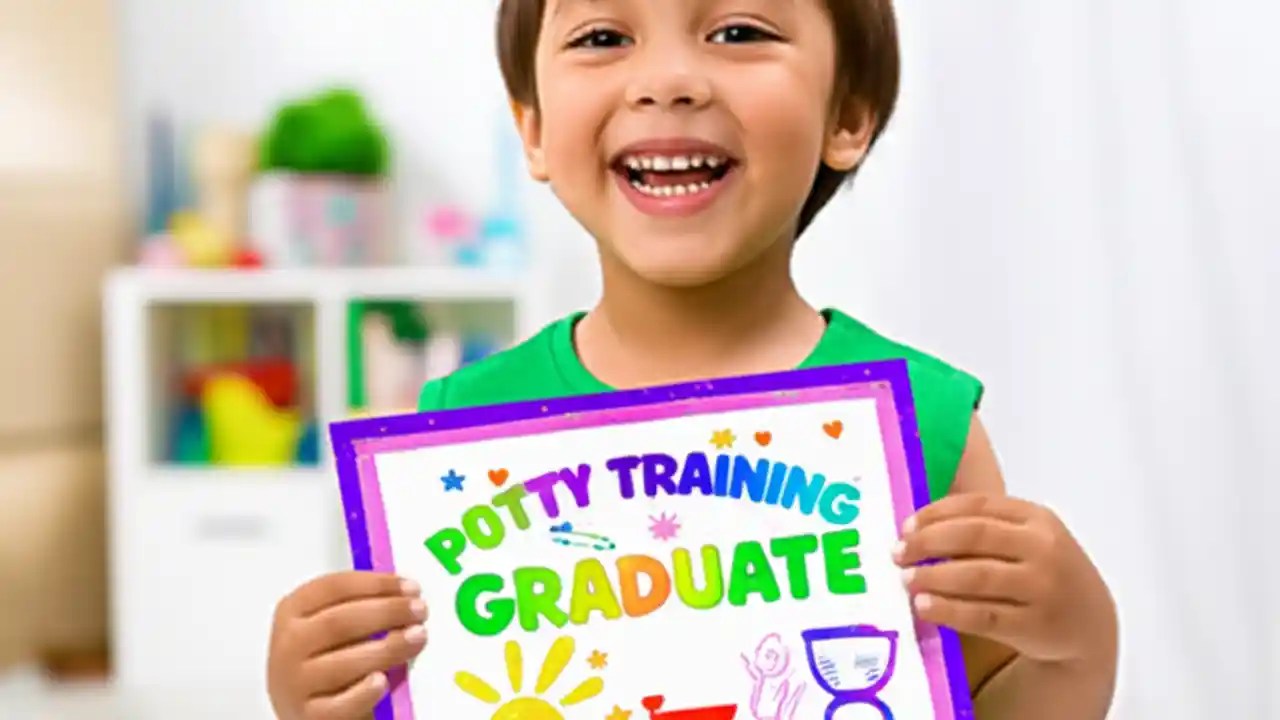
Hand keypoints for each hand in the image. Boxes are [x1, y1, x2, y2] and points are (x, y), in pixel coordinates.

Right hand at [268, 572, 428, 719]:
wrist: (309, 710)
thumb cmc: (328, 660)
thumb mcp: (332, 628)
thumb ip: (361, 608)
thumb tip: (407, 595)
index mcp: (292, 612)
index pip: (333, 588)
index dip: (376, 584)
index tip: (410, 587)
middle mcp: (288, 645)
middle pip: (339, 622)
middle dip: (387, 612)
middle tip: (420, 610)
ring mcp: (295, 684)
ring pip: (344, 663)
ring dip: (388, 648)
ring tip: (418, 638)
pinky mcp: (309, 717)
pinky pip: (341, 705)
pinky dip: (364, 693)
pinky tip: (383, 681)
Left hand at [894, 494, 1113, 662]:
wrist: (1089, 623)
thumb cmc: (1042, 571)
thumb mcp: (1028, 537)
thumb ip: (985, 526)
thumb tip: (917, 526)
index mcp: (1036, 518)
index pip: (978, 506)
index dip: (936, 514)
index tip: (905, 526)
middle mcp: (1042, 548)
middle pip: (974, 536)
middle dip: (929, 542)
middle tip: (898, 553)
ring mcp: (1041, 587)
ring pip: (977, 577)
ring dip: (934, 577)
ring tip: (906, 580)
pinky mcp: (1034, 625)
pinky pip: (983, 616)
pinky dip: (949, 611)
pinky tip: (924, 607)